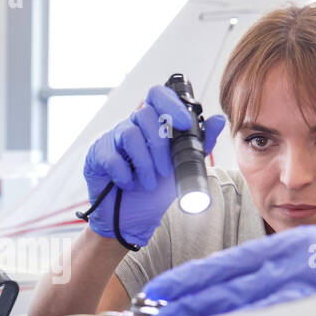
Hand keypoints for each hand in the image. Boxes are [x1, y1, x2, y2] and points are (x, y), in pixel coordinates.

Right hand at [83, 85, 226, 247]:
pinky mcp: (97, 155)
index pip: (158, 95)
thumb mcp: (183, 167)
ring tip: (149, 182)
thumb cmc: (155, 191)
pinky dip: (124, 173)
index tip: (185, 124)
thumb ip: (201, 143)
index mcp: (152, 123)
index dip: (171, 104)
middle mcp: (131, 125)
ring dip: (144, 162)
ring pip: (130, 134)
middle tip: (165, 170)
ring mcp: (112, 139)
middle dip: (161, 146)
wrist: (133, 220)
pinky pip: (111, 156)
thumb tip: (219, 120)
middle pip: (146, 115)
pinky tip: (129, 184)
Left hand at [143, 224, 315, 315]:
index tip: (162, 292)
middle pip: (231, 278)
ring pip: (251, 293)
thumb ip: (271, 282)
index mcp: (290, 245)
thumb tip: (222, 307)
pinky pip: (287, 307)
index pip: (229, 261)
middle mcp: (299, 252)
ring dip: (211, 312)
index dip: (192, 278)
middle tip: (157, 314)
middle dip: (189, 298)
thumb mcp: (309, 267)